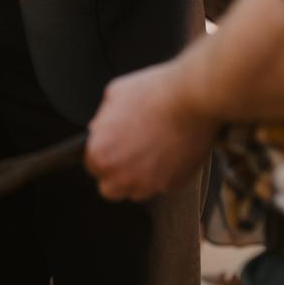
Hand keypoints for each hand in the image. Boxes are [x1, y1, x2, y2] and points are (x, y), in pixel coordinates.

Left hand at [85, 61, 218, 201]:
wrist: (191, 98)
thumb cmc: (153, 93)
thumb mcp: (115, 94)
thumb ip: (101, 118)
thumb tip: (98, 128)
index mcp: (100, 154)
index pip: (92, 166)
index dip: (102, 154)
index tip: (113, 146)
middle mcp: (121, 176)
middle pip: (109, 188)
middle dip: (116, 174)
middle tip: (129, 154)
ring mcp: (148, 184)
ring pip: (136, 192)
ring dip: (139, 177)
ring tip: (151, 152)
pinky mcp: (172, 185)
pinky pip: (162, 186)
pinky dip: (164, 174)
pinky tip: (169, 152)